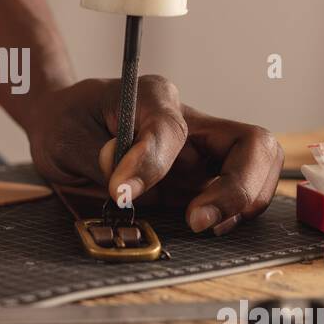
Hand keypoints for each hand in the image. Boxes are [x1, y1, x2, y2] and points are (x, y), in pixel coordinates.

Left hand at [27, 76, 283, 234]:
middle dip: (237, 187)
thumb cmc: (65, 124)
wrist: (64, 125)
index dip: (150, 165)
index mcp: (152, 97)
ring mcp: (204, 150)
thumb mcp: (63, 139)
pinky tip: (205, 226)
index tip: (120, 192)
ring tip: (201, 225)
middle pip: (252, 142)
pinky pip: (243, 193)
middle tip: (196, 221)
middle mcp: (190, 120)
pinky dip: (236, 213)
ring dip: (243, 203)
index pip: (170, 129)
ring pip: (260, 167)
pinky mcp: (204, 178)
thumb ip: (94, 158)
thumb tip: (126, 184)